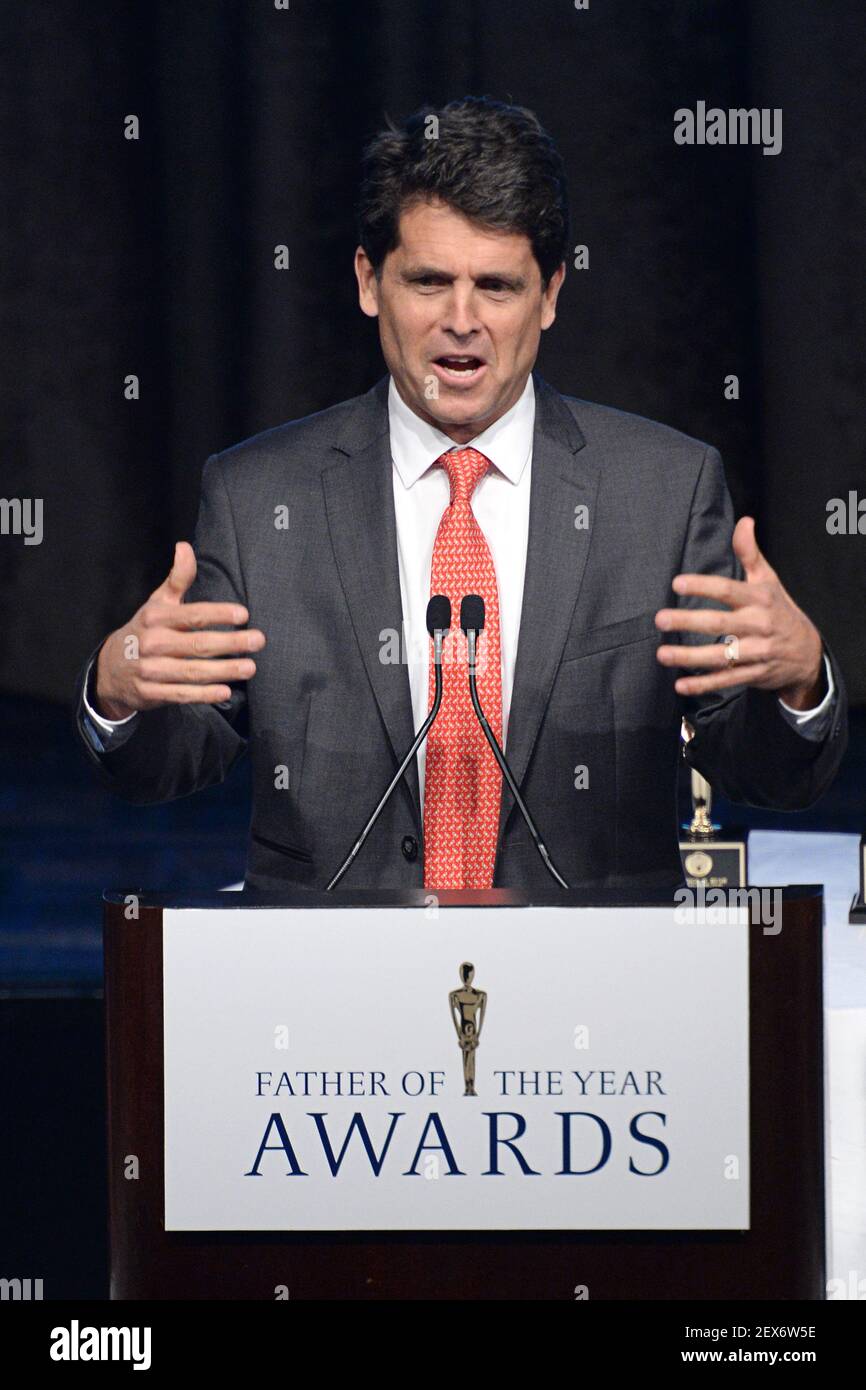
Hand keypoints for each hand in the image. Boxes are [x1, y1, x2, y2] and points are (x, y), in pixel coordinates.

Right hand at [93, 541, 265, 718]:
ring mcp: (150, 670)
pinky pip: (181, 694)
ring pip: (192, 671)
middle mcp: (152, 643)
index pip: (192, 615)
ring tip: (250, 667)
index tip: (244, 614)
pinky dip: (203, 694)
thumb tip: (185, 547)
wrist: (109, 669)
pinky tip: (225, 691)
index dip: (218, 614)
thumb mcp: (156, 603)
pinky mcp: (151, 693)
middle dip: (231, 643)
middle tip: (258, 640)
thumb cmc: (144, 631)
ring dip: (224, 670)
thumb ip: (177, 579)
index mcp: (156, 618)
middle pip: (197, 644)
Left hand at [654, 517, 824, 708]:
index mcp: (760, 599)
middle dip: (688, 621)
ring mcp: (757, 652)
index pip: (728, 590)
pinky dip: (704, 684)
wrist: (808, 653)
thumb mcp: (769, 581)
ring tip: (662, 654)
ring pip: (721, 655)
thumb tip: (744, 521)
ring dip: (689, 657)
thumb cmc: (780, 611)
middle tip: (660, 619)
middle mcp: (759, 625)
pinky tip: (681, 684)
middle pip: (719, 624)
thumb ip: (751, 554)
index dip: (703, 585)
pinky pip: (727, 680)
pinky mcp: (754, 674)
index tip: (677, 582)